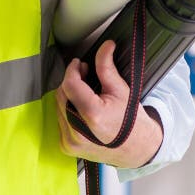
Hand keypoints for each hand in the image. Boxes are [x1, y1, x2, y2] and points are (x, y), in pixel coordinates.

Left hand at [55, 39, 163, 167]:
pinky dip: (68, 111)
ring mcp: (71, 142)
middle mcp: (78, 132)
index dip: (72, 70)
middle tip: (84, 74)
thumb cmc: (131, 120)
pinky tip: (81, 109)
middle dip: (71, 81)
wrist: (136, 149)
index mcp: (93, 115)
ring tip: (84, 91)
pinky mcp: (67, 147)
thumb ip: (106, 66)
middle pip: (62, 94)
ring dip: (68, 95)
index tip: (78, 64)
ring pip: (58, 106)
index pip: (69, 84)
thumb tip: (106, 44)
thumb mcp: (121, 90)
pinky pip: (60, 120)